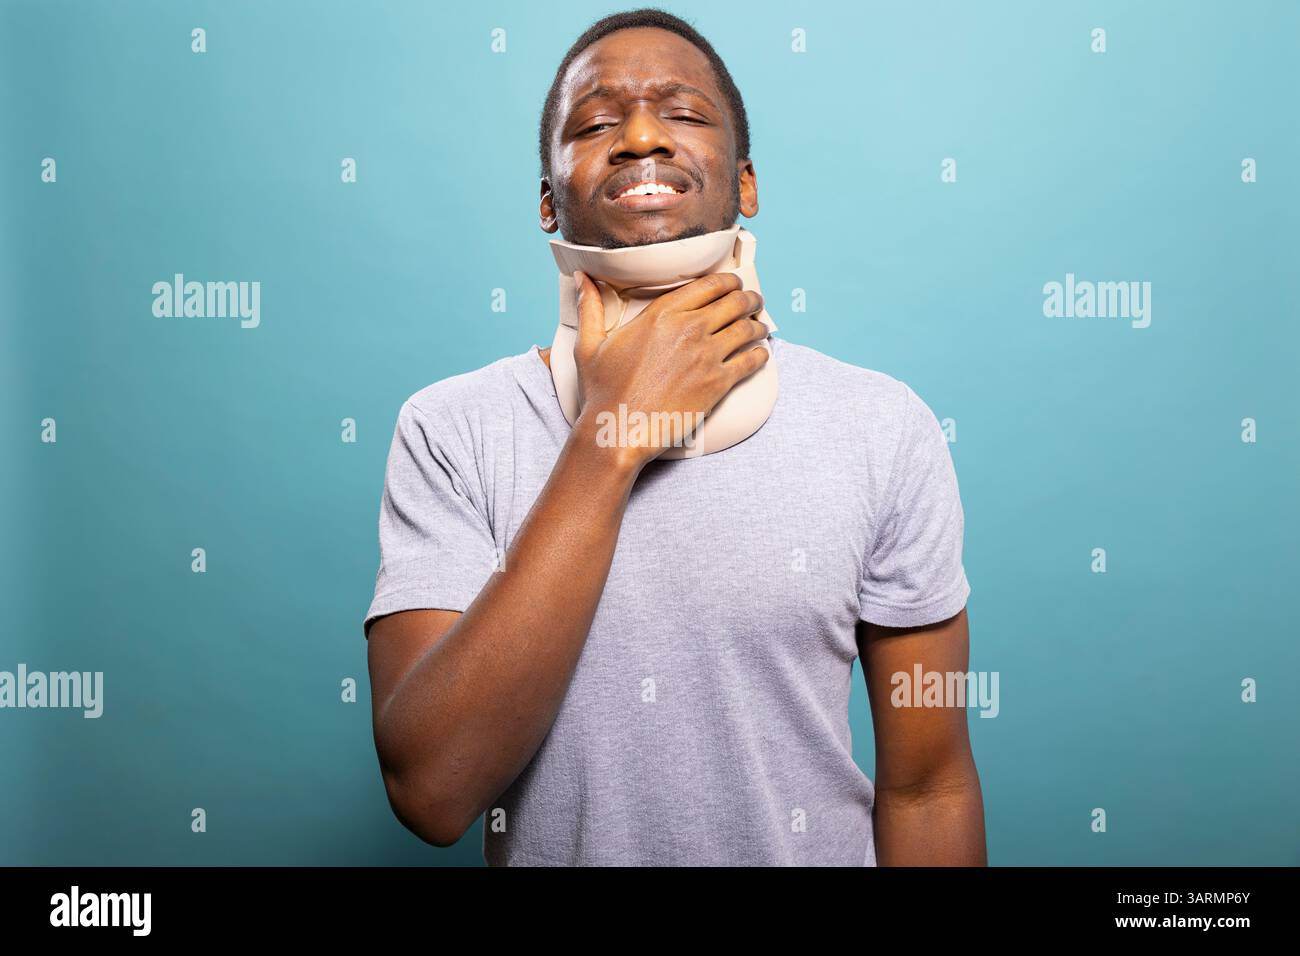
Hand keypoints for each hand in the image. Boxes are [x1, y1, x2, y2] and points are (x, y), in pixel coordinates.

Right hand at [570, 270, 769, 466]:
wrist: (620, 429)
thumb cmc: (603, 390)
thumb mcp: (590, 344)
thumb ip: (590, 307)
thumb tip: (581, 278)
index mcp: (662, 314)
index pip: (709, 285)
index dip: (728, 281)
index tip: (734, 284)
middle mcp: (689, 329)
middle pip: (735, 302)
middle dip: (749, 299)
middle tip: (754, 302)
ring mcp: (707, 356)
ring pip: (748, 328)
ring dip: (759, 325)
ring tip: (761, 326)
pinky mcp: (718, 383)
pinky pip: (751, 361)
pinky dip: (760, 355)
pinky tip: (761, 355)